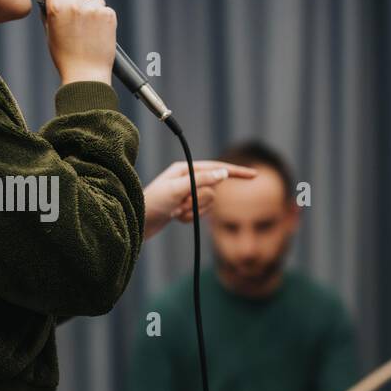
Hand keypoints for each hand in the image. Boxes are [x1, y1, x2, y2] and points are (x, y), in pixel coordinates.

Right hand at [40, 0, 116, 85]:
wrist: (85, 75)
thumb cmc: (65, 56)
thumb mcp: (50, 30)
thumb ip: (50, 8)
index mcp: (56, 6)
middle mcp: (75, 3)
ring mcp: (94, 8)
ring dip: (93, 7)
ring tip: (88, 29)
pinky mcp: (108, 15)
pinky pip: (105, 9)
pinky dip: (102, 18)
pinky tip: (97, 34)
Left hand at [143, 160, 258, 240]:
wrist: (136, 223)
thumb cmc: (152, 203)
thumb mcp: (177, 190)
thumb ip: (201, 180)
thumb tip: (223, 173)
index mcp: (184, 169)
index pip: (216, 168)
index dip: (235, 172)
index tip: (254, 175)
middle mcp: (185, 179)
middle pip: (212, 190)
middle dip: (200, 202)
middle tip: (181, 205)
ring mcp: (185, 194)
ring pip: (206, 204)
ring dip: (194, 212)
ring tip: (176, 212)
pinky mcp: (183, 208)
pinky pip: (198, 215)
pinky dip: (190, 219)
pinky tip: (175, 218)